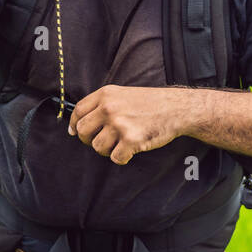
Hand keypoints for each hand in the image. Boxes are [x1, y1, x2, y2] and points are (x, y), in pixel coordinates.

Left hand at [68, 85, 184, 164]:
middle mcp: (109, 108)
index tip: (75, 132)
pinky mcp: (131, 140)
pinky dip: (122, 157)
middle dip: (89, 140)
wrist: (176, 108)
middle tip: (102, 141)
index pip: (77, 111)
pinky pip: (115, 158)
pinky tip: (131, 149)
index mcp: (105, 95)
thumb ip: (101, 105)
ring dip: (107, 150)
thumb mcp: (122, 94)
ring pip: (97, 147)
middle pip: (82, 131)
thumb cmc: (150, 103)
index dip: (74, 124)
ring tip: (120, 143)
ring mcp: (119, 124)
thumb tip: (76, 125)